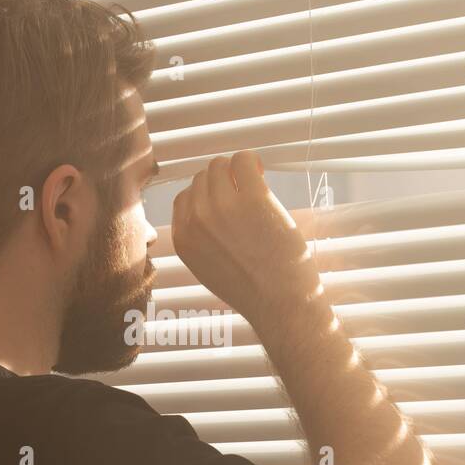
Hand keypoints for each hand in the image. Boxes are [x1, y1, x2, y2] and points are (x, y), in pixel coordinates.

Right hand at [171, 151, 323, 327]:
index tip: (226, 200)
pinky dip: (252, 161)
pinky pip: (243, 159)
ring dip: (237, 170)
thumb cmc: (255, 291)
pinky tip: (263, 175)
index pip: (184, 198)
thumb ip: (203, 240)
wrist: (281, 305)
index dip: (206, 196)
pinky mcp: (251, 199)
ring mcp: (222, 208)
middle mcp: (197, 221)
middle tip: (245, 193)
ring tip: (256, 186)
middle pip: (202, 178)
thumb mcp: (210, 269)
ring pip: (219, 165)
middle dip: (223, 181)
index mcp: (183, 240)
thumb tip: (210, 210)